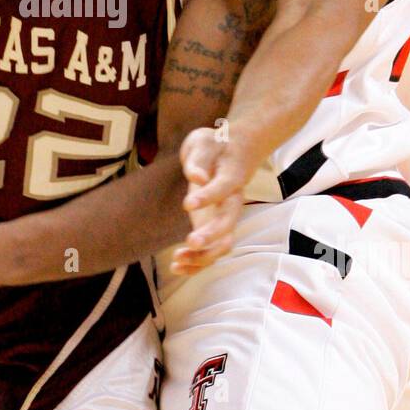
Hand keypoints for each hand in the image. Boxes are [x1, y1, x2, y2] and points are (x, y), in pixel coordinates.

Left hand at [169, 127, 252, 274]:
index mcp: (232, 177)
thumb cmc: (215, 145)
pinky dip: (197, 263)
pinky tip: (177, 267)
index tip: (187, 204)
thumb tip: (196, 178)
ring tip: (177, 261)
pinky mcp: (214, 227)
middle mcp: (233, 202)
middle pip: (229, 224)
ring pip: (222, 245)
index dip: (208, 198)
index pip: (223, 188)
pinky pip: (211, 251)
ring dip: (202, 256)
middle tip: (191, 241)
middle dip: (211, 236)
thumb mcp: (203, 142)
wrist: (232, 152)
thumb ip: (198, 160)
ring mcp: (224, 217)